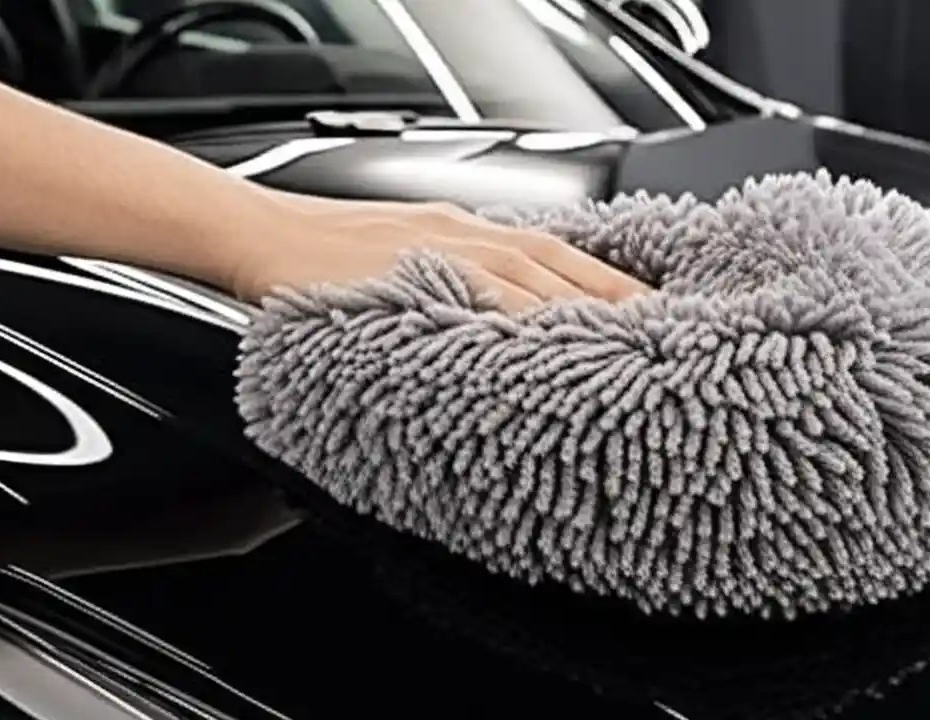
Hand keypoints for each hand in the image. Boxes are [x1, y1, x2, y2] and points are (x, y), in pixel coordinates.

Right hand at [224, 191, 650, 311]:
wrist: (262, 234)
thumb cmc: (334, 252)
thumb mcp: (419, 249)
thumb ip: (469, 277)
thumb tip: (514, 311)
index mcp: (475, 233)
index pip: (563, 258)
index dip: (614, 286)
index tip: (658, 316)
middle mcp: (468, 240)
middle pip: (561, 269)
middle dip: (617, 302)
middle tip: (668, 340)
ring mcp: (438, 259)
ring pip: (527, 285)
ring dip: (580, 316)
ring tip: (627, 353)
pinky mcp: (404, 282)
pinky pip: (471, 305)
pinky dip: (513, 327)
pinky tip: (544, 354)